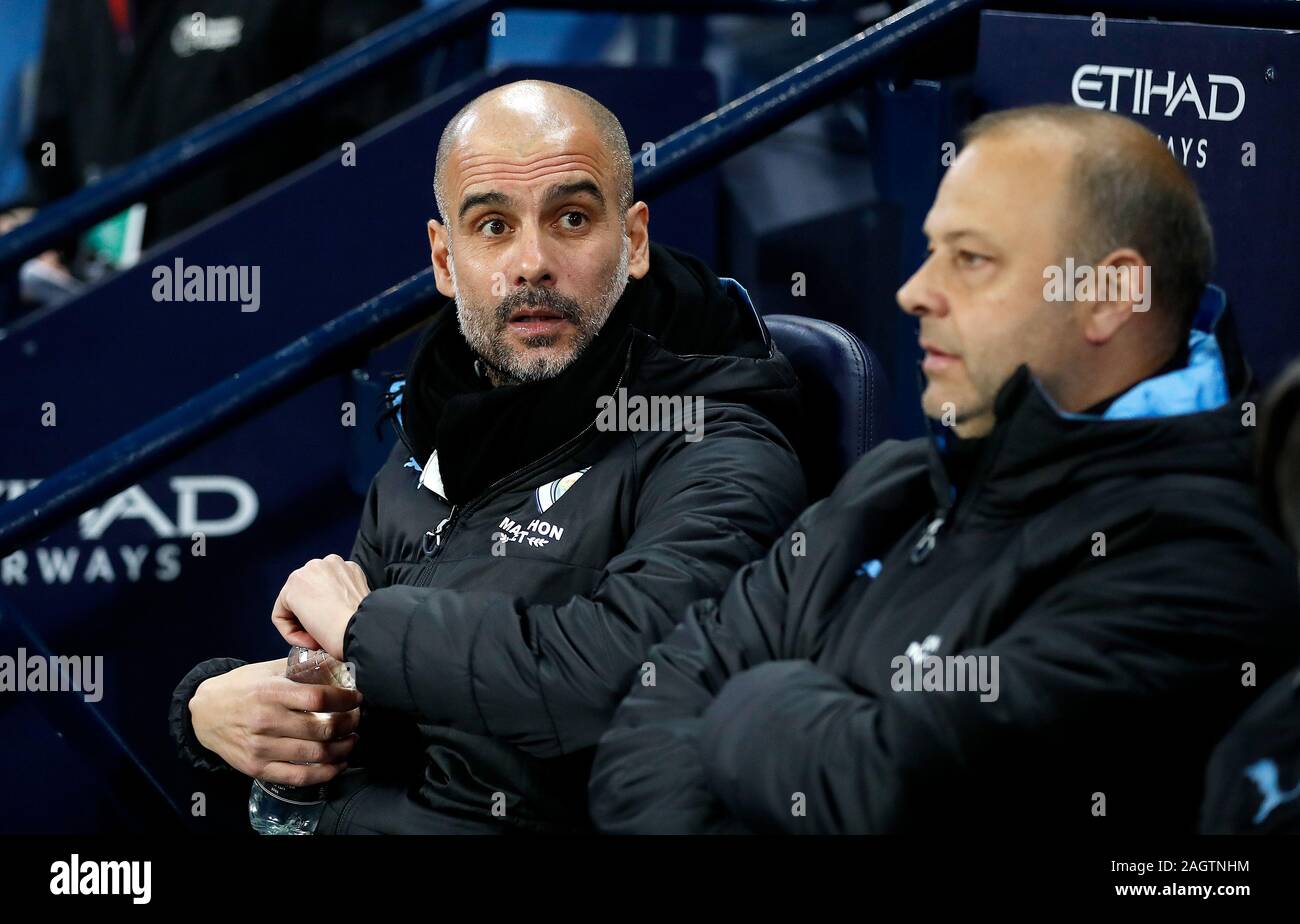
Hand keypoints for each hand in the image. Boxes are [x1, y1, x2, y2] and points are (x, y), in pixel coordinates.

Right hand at [189, 658, 361, 784]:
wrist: (203, 714)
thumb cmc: (240, 688)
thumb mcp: (266, 670)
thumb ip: (300, 668)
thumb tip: (338, 665)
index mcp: (270, 692)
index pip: (319, 697)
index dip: (346, 700)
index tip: (357, 698)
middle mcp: (266, 721)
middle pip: (322, 728)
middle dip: (350, 724)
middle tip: (357, 719)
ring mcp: (261, 748)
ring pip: (316, 754)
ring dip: (344, 748)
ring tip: (352, 739)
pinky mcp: (257, 768)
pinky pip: (300, 777)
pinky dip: (326, 772)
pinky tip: (338, 763)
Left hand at [271, 554, 369, 659]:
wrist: (362, 630)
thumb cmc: (365, 624)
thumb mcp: (357, 602)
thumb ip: (341, 598)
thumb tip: (325, 611)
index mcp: (345, 567)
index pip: (323, 589)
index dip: (327, 613)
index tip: (335, 627)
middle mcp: (326, 563)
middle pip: (306, 593)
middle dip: (311, 616)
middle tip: (323, 635)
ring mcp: (307, 573)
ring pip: (291, 603)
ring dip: (301, 624)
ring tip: (317, 639)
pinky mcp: (291, 590)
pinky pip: (281, 615)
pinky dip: (290, 632)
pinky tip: (310, 640)